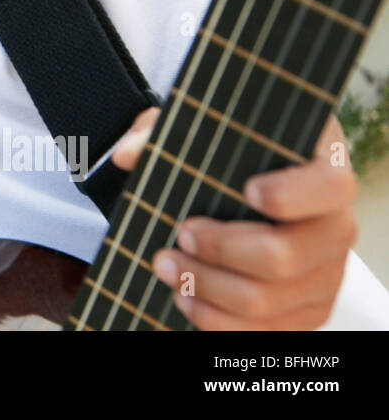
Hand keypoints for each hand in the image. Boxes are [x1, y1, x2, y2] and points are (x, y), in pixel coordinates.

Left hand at [110, 105, 358, 329]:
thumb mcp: (196, 128)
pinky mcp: (308, 309)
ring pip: (267, 300)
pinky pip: (266, 332)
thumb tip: (127, 155)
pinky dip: (217, 320)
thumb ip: (162, 132)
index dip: (292, 194)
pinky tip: (187, 299)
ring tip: (166, 266)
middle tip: (180, 233)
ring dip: (206, 287)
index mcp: (321, 169)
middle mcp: (334, 225)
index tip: (247, 191)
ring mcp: (326, 273)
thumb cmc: (226, 153)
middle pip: (286, 256)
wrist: (244, 191)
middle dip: (221, 250)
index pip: (330, 186)